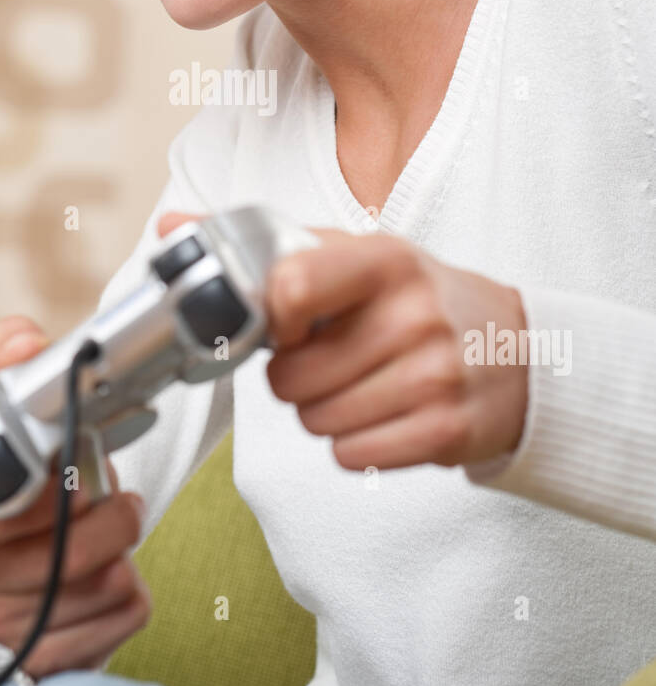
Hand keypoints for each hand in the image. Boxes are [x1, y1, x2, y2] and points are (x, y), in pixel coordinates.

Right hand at [0, 315, 150, 677]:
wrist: (15, 555)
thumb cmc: (23, 482)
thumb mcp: (16, 413)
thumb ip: (16, 364)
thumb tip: (16, 338)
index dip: (44, 500)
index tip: (82, 478)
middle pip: (56, 561)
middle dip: (107, 521)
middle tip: (116, 496)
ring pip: (94, 592)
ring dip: (123, 553)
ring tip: (113, 528)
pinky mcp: (39, 658)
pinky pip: (114, 627)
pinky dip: (131, 596)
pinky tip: (117, 573)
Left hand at [156, 212, 528, 471]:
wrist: (516, 351)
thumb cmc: (416, 299)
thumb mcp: (354, 255)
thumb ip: (264, 244)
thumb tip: (170, 228)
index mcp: (382, 259)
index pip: (291, 286)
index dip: (270, 317)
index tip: (284, 324)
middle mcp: (412, 313)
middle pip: (291, 380)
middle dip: (299, 379)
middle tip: (334, 360)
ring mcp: (434, 374)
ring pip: (318, 423)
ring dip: (327, 414)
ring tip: (365, 385)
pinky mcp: (447, 430)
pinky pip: (353, 457)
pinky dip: (358, 445)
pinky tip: (387, 415)